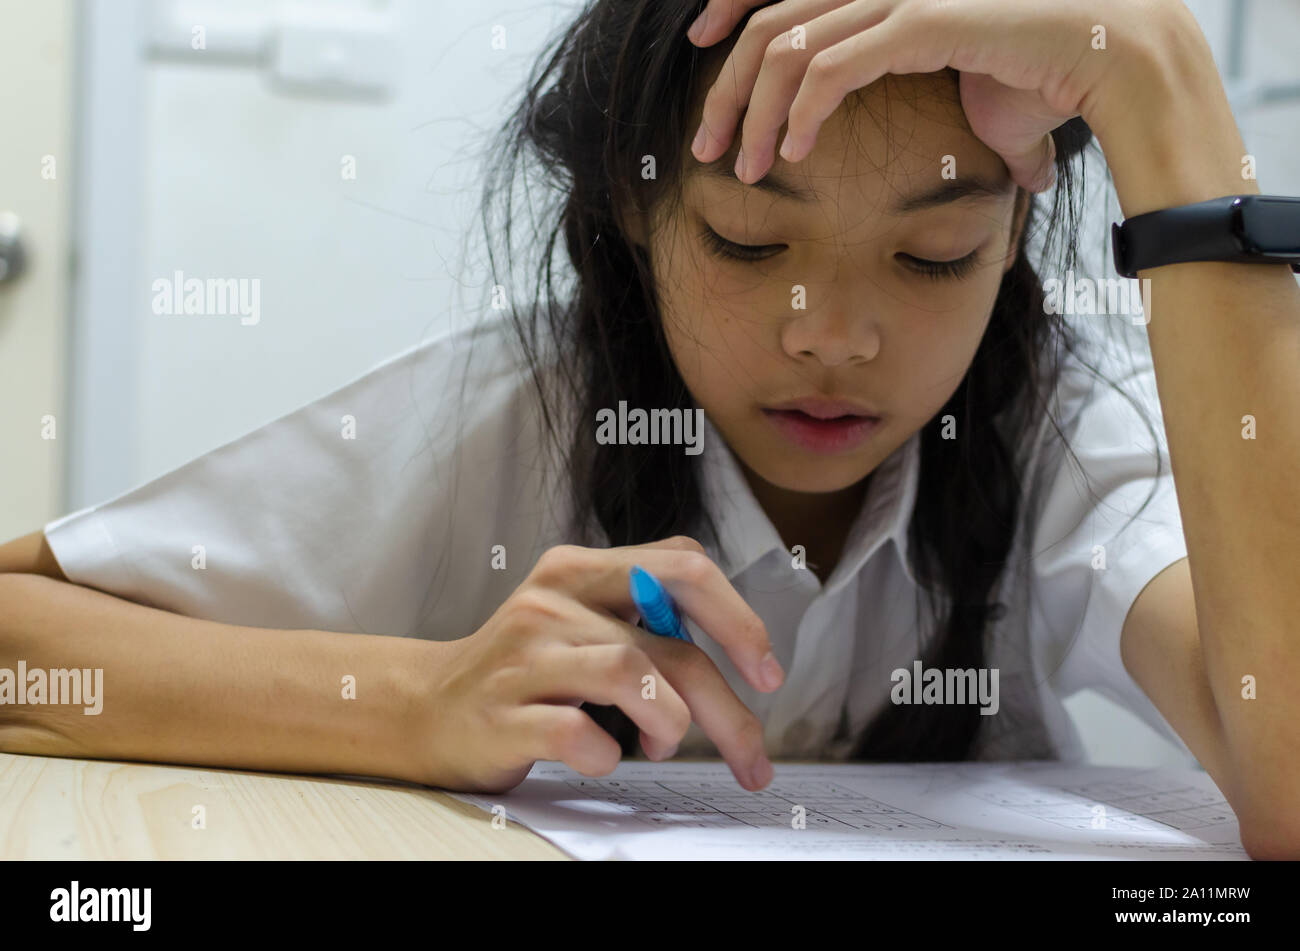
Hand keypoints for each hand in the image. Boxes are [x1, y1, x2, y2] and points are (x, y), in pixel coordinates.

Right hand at [412, 537, 782, 793]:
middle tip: (754, 756)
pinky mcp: (503, 713)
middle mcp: (552, 601)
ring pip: (632, 674)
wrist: (426, 707)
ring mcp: (524, 656)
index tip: (766, 672)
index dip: (740, 619)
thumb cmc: (524, 668)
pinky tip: (602, 758)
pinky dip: (606, 755)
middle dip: (727, 707)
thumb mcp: (580, 616)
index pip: (683, 565)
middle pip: (670, 640)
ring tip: (662, 745)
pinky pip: (578, 734)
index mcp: (580, 568)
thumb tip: (735, 645)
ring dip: (669, 723)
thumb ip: (643, 612)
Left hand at [686, 0, 1185, 191]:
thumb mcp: (974, 93)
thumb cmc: (1052, 78)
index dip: (734, 5)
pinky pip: (832, 68)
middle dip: (726, 86)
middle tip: (707, 144)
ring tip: (743, 168)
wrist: (1119, 63)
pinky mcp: (924, 21)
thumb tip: (1009, 168)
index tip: (704, 50)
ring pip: (788, 48)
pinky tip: (793, 155)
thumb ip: (949, 107)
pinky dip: (801, 114)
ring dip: (753, 113)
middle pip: (771, 22)